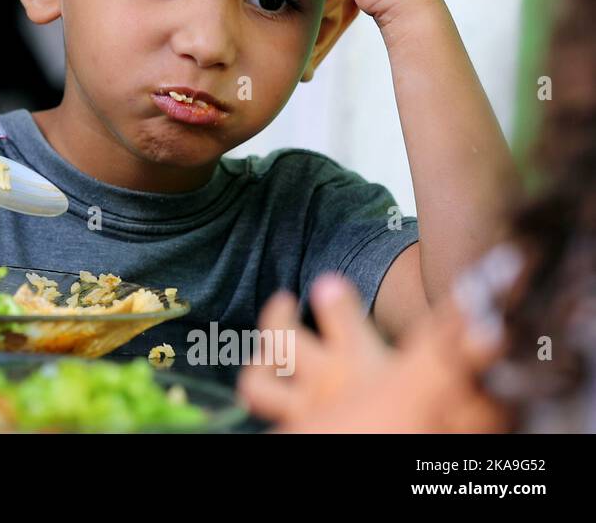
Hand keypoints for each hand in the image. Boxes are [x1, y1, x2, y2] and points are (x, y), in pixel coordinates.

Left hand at [238, 275, 504, 431]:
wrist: (397, 463)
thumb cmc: (429, 427)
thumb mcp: (452, 385)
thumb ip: (461, 348)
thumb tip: (490, 323)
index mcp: (359, 358)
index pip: (336, 306)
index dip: (331, 294)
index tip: (325, 285)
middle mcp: (323, 382)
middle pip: (282, 337)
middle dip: (277, 315)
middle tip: (283, 300)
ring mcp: (304, 413)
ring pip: (259, 383)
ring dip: (258, 370)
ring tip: (261, 362)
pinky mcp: (296, 438)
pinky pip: (269, 424)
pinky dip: (272, 418)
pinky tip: (280, 421)